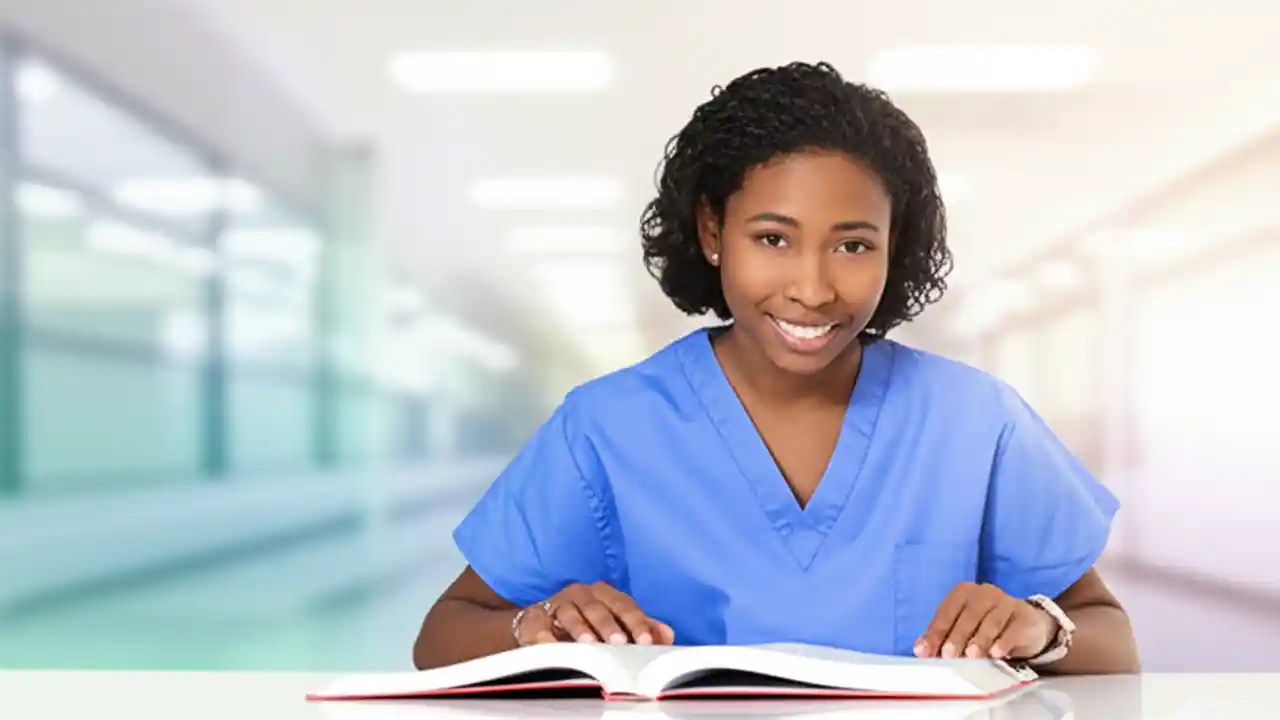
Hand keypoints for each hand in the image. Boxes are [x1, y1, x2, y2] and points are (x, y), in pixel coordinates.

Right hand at [516, 581, 675, 646]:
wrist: (541, 624)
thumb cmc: (585, 622)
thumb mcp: (615, 624)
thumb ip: (641, 628)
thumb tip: (668, 635)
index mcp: (604, 593)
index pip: (624, 605)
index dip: (637, 622)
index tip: (647, 641)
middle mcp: (581, 594)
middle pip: (597, 607)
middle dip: (609, 625)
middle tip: (620, 642)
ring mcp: (557, 604)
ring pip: (570, 613)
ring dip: (580, 628)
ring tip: (589, 643)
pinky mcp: (534, 617)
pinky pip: (538, 625)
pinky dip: (544, 636)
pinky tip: (550, 646)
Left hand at [914, 582, 1056, 660]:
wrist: (1025, 627)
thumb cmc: (985, 628)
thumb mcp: (962, 630)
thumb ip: (941, 638)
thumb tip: (920, 650)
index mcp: (963, 593)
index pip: (946, 611)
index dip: (935, 632)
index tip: (925, 651)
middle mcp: (984, 593)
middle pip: (968, 614)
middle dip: (957, 635)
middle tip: (948, 655)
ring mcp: (1006, 602)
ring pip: (991, 621)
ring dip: (980, 639)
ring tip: (972, 655)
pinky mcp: (1024, 616)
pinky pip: (1013, 628)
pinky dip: (1004, 641)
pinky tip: (997, 653)